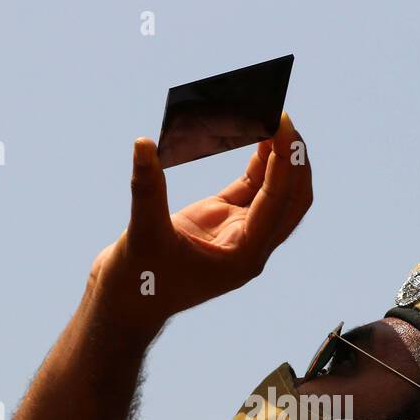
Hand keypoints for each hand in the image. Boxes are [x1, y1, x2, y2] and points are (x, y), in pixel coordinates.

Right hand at [91, 112, 312, 325]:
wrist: (125, 304)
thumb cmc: (135, 283)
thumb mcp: (141, 235)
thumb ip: (146, 190)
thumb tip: (143, 145)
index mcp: (244, 256)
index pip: (277, 202)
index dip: (283, 161)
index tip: (282, 123)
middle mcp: (250, 246)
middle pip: (292, 198)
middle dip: (293, 159)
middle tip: (284, 116)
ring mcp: (238, 232)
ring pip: (275, 191)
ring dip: (277, 157)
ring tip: (271, 115)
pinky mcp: (222, 220)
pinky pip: (251, 186)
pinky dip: (257, 161)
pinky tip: (255, 132)